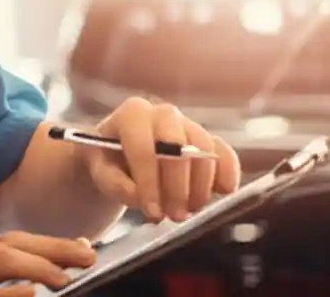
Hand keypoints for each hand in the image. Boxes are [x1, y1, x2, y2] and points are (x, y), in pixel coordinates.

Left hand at [85, 97, 241, 222]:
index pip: (144, 147)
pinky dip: (228, 172)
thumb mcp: (101, 172)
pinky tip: (223, 191)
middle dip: (177, 185)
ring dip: (200, 186)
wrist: (123, 156)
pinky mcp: (208, 140)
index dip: (149, 182)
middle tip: (175, 215)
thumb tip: (141, 197)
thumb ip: (115, 184)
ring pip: (204, 150)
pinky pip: (224, 152)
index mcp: (132, 115)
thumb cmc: (110, 162)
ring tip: (188, 211)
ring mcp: (189, 124)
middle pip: (177, 146)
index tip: (152, 211)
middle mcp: (163, 113)